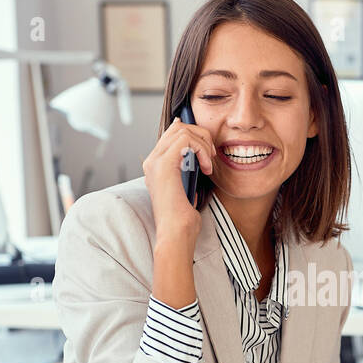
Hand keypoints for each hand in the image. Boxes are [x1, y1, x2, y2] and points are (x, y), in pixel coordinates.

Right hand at [143, 116, 215, 243]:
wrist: (175, 234)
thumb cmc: (182, 220)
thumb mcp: (186, 191)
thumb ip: (187, 174)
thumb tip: (198, 163)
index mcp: (155, 166)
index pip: (172, 135)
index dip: (194, 137)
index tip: (207, 154)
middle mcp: (151, 161)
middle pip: (176, 128)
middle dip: (200, 136)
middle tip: (211, 156)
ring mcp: (155, 161)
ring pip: (182, 130)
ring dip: (203, 142)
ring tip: (209, 163)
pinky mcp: (164, 164)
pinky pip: (186, 139)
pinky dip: (201, 148)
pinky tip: (206, 166)